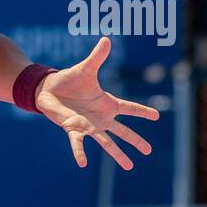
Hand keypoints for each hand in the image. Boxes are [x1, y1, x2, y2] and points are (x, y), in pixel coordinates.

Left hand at [35, 37, 160, 169]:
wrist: (48, 90)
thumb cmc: (69, 80)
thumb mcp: (85, 68)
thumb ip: (97, 57)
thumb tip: (106, 39)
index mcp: (107, 103)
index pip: (130, 108)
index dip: (143, 112)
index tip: (157, 116)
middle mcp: (100, 118)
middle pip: (123, 131)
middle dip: (136, 141)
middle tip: (149, 151)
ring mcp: (88, 125)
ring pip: (107, 143)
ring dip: (118, 155)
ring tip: (130, 166)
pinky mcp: (73, 129)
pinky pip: (77, 143)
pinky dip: (79, 153)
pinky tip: (82, 163)